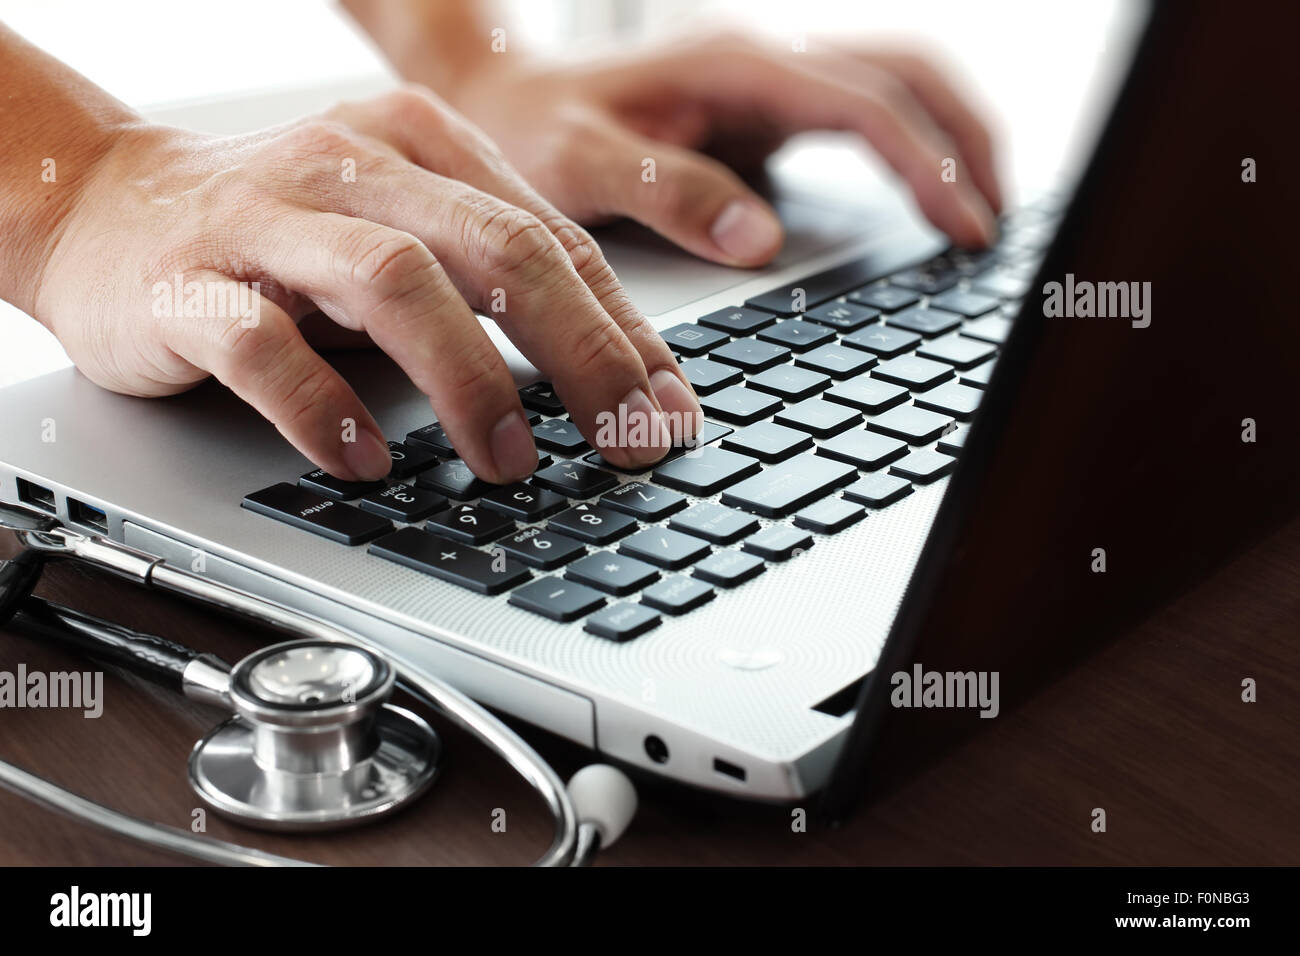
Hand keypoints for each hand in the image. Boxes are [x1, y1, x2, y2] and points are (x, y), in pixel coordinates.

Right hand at [33, 87, 701, 482]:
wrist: (109, 208)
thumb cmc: (282, 235)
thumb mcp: (403, 233)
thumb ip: (491, 282)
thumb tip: (609, 376)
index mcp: (423, 145)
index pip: (552, 242)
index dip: (623, 333)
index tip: (667, 413)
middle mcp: (354, 165)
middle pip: (498, 249)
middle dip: (580, 353)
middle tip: (623, 441)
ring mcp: (269, 219)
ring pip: (394, 282)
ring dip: (467, 380)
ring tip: (511, 462)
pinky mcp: (190, 283)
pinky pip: (264, 344)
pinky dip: (322, 405)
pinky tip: (363, 458)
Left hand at [438, 31, 1002, 265]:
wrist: (502, 97)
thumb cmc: (533, 132)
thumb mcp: (580, 165)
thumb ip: (667, 194)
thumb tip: (762, 238)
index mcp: (736, 67)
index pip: (866, 105)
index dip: (927, 165)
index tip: (967, 227)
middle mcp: (766, 59)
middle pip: (907, 75)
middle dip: (967, 142)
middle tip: (997, 223)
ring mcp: (771, 79)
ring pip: (897, 81)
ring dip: (952, 134)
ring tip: (984, 207)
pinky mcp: (767, 107)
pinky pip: (866, 111)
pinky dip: (914, 145)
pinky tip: (925, 193)